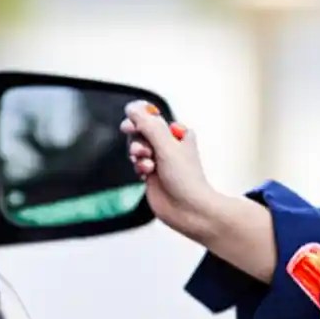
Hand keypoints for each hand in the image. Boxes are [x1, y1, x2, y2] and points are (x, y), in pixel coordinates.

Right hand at [122, 101, 220, 239]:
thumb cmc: (187, 180)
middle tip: (140, 148)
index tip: (131, 125)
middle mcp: (169, 145)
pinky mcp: (151, 174)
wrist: (188, 209)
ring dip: (139, 155)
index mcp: (178, 134)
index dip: (140, 120)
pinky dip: (139, 167)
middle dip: (138, 140)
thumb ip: (149, 125)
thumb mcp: (167, 146)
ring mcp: (160, 160)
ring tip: (148, 164)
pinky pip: (137, 163)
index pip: (153, 118)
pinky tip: (146, 174)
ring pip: (137, 148)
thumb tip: (133, 108)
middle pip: (142, 132)